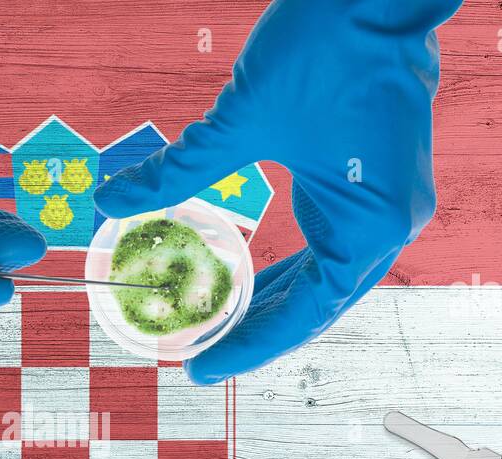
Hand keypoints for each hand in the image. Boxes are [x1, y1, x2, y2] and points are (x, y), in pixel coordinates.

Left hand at [94, 0, 461, 383]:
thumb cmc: (322, 46)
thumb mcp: (239, 119)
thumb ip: (178, 171)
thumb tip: (110, 200)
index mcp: (367, 226)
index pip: (304, 313)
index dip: (249, 345)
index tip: (199, 368)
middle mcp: (390, 226)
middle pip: (318, 305)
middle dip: (258, 330)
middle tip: (201, 356)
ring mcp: (391, 206)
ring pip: (328, 278)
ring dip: (277, 301)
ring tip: (221, 326)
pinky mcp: (381, 184)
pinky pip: (335, 245)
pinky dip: (296, 267)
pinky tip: (256, 279)